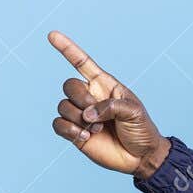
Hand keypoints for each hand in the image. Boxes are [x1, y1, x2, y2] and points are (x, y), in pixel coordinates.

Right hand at [47, 30, 171, 175]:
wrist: (141, 157)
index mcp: (104, 85)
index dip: (67, 48)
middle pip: (69, 85)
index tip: (52, 35)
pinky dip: (69, 129)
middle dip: (81, 99)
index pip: (82, 62)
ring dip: (78, 118)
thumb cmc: (141, 129)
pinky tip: (85, 136)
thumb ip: (111, 106)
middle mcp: (90, 97)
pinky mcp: (74, 132)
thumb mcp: (134, 112)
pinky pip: (58, 124)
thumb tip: (87, 114)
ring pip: (62, 106)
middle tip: (98, 115)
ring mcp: (81, 115)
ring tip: (97, 129)